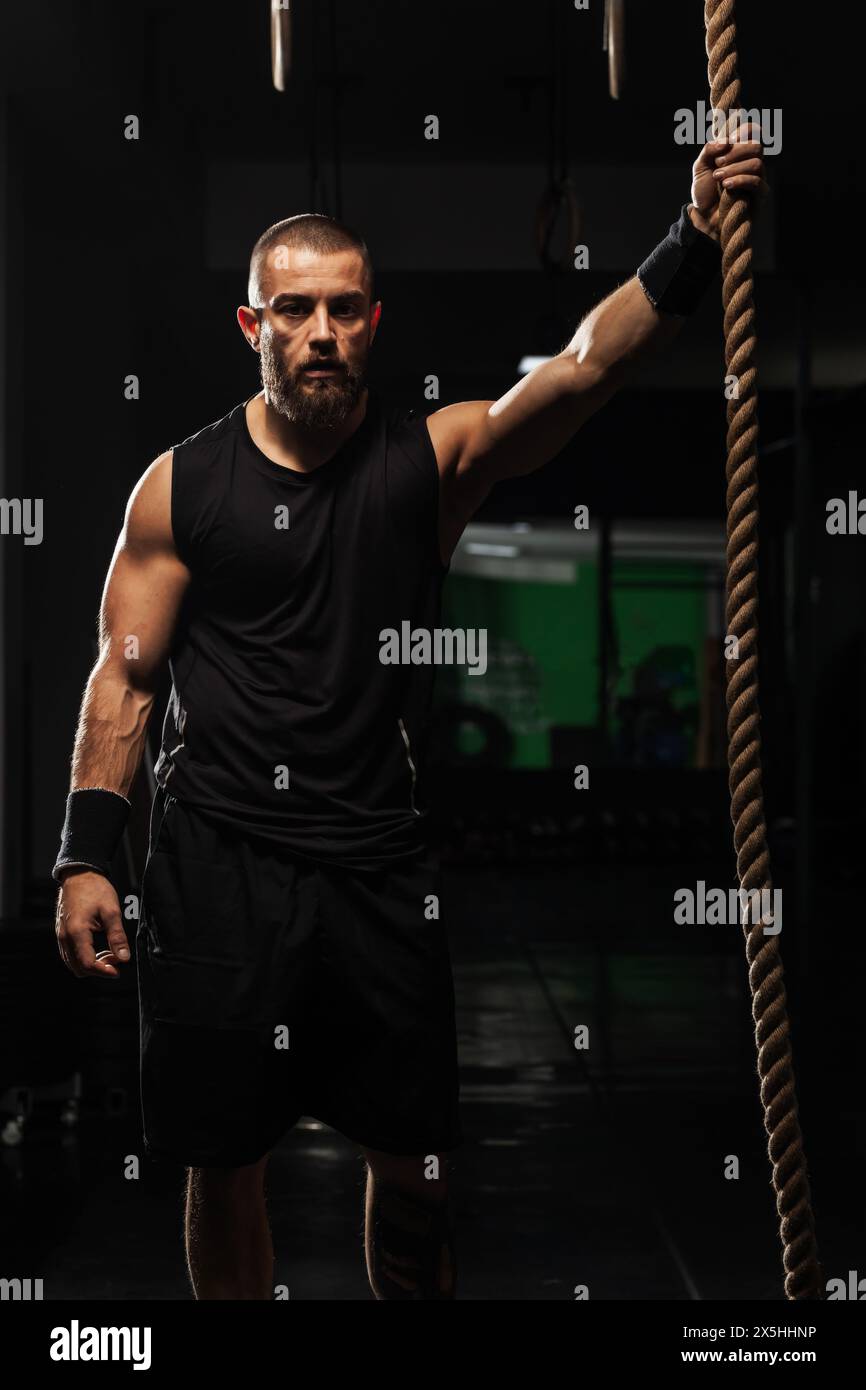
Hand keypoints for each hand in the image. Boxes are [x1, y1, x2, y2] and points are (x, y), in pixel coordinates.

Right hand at [55, 869, 129, 978]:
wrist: (79, 875)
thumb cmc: (95, 889)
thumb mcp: (111, 911)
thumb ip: (117, 936)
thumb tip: (124, 957)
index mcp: (77, 932)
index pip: (88, 964)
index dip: (104, 971)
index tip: (119, 970)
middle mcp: (65, 937)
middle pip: (79, 969)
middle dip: (99, 969)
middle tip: (116, 958)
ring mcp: (61, 936)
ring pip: (73, 964)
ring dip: (91, 965)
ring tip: (109, 953)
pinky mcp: (61, 934)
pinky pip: (70, 955)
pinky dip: (84, 958)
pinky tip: (98, 949)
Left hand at [690, 122, 768, 237]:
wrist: (704, 218)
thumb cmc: (704, 192)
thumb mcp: (700, 168)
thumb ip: (709, 150)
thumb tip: (725, 141)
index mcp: (738, 151)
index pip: (750, 131)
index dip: (742, 129)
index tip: (726, 140)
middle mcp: (750, 162)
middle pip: (756, 145)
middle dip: (735, 152)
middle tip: (718, 163)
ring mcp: (758, 177)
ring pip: (756, 162)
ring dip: (734, 168)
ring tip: (718, 178)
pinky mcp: (760, 194)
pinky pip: (757, 180)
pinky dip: (740, 180)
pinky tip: (727, 185)